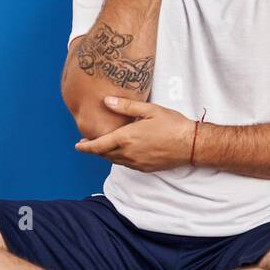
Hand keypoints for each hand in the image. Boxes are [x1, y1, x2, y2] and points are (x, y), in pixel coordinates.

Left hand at [74, 96, 194, 171]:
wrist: (191, 144)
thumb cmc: (173, 125)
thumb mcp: (150, 110)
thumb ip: (126, 106)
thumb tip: (106, 101)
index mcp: (126, 138)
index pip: (98, 146)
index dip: (85, 146)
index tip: (77, 145)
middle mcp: (128, 153)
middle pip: (104, 155)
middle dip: (95, 149)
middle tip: (89, 143)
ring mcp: (137, 163)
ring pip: (115, 161)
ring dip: (107, 154)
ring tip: (105, 146)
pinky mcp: (145, 168)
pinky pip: (126, 165)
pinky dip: (120, 159)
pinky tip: (124, 152)